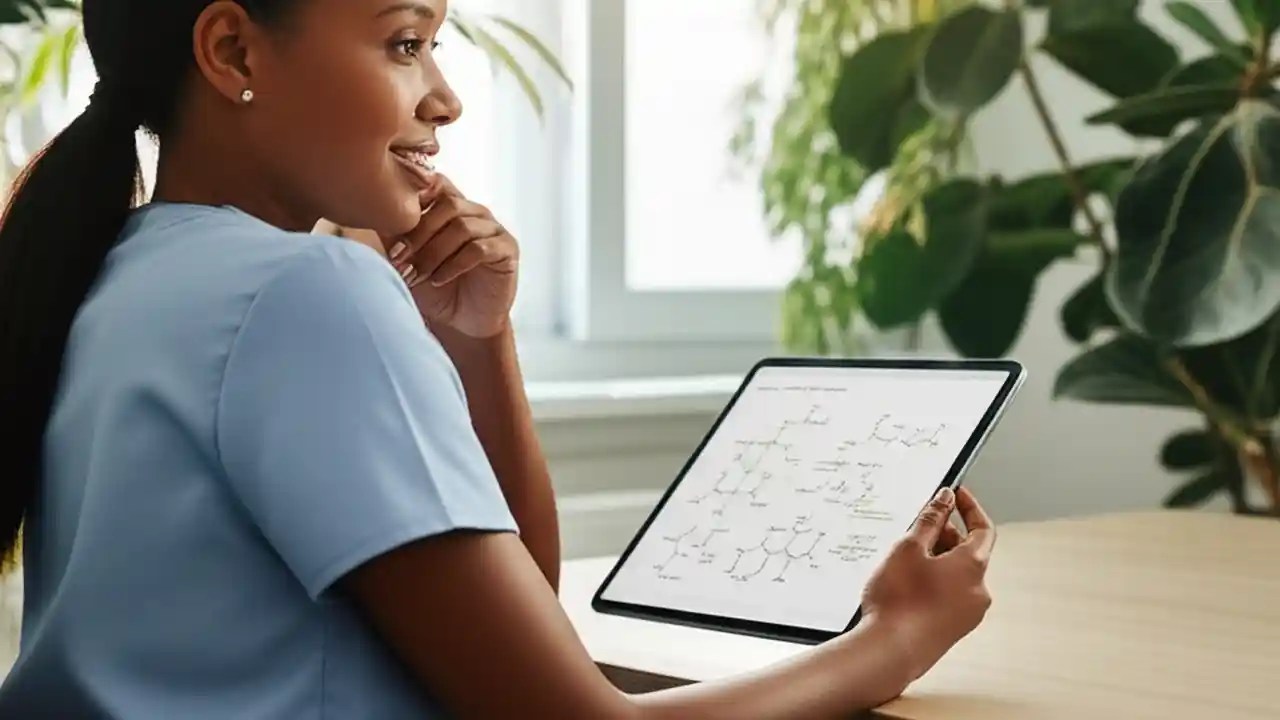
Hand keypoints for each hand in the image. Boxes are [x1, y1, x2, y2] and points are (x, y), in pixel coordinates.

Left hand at [386, 174, 517, 337]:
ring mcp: (494, 230)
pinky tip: (438, 280)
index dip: (417, 192)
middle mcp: (475, 213)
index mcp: (452, 207)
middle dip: (419, 232)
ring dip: (434, 252)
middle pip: (448, 204)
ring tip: (418, 274)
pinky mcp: (507, 251)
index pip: (438, 183)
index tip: (393, 215)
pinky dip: (454, 265)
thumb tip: (373, 209)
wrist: (461, 324)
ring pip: (462, 227)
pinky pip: (479, 249)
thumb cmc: (432, 289)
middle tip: (399, 257)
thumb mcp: (407, 259)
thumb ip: (394, 233)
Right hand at [859, 486, 995, 686]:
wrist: (889, 652)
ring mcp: (968, 613)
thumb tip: (944, 499)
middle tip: (919, 527)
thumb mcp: (908, 548)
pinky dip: (935, 582)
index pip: (983, 528)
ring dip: (938, 560)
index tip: (956, 495)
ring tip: (905, 561)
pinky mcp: (953, 629)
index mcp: (973, 566)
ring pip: (958, 574)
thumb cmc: (898, 603)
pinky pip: (950, 595)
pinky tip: (908, 586)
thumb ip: (930, 519)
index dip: (969, 507)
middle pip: (969, 551)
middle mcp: (978, 591)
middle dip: (945, 535)